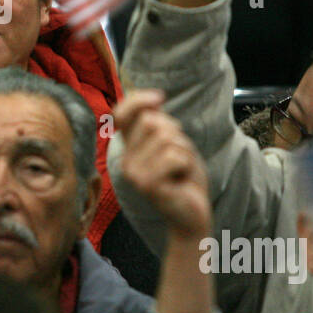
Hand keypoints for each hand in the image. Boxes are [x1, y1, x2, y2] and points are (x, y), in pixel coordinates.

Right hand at [114, 91, 210, 239]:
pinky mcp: (147, 185)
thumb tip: (155, 98)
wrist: (192, 214)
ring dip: (184, 151)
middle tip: (179, 157)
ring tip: (181, 170)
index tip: (160, 99)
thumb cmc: (184, 177)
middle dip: (176, 134)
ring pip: (166, 138)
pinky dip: (187, 163)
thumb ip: (160, 123)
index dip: (138, 100)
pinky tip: (181, 179)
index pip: (120, 113)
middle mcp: (126, 160)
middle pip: (151, 121)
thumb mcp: (173, 143)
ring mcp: (134, 173)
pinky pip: (175, 157)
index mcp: (129, 148)